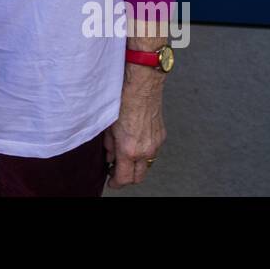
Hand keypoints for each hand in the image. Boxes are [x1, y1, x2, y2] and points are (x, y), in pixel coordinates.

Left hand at [102, 70, 165, 188]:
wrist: (142, 85)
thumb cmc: (123, 100)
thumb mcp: (108, 125)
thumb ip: (109, 145)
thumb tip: (109, 156)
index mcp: (129, 149)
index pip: (124, 178)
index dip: (116, 182)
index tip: (111, 181)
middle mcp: (145, 150)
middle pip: (138, 177)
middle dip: (127, 177)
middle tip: (116, 170)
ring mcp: (155, 144)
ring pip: (146, 165)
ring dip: (136, 165)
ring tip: (124, 155)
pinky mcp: (161, 136)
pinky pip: (152, 151)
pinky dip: (143, 153)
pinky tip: (135, 143)